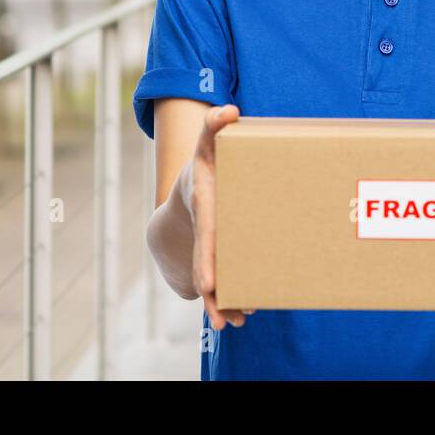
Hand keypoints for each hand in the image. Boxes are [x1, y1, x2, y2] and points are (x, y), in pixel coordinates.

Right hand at [187, 103, 254, 329]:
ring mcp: (208, 242)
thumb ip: (215, 125)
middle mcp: (204, 227)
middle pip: (206, 264)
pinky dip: (229, 295)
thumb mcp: (208, 143)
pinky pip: (222, 275)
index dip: (206, 259)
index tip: (209, 284)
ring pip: (212, 276)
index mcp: (203, 206)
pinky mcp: (217, 250)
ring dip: (221, 302)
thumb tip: (228, 111)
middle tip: (221, 317)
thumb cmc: (210, 160)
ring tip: (233, 324)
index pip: (206, 235)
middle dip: (213, 291)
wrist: (192, 184)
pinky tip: (242, 313)